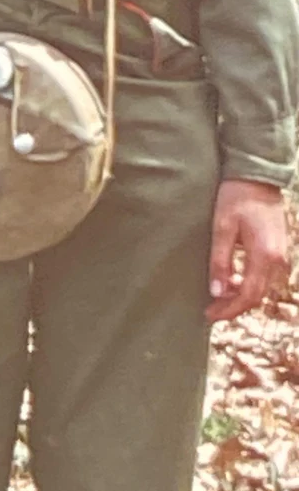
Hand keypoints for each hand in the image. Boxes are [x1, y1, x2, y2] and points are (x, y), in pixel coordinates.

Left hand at [206, 179, 289, 322]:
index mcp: (265, 256)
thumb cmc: (236, 197)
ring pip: (261, 287)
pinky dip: (248, 282)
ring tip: (218, 295)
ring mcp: (281, 255)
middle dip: (234, 306)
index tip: (210, 314)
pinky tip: (232, 278)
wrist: (257, 176)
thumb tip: (217, 292)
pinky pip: (264, 275)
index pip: (249, 296)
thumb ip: (220, 261)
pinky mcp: (278, 249)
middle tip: (211, 308)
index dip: (229, 310)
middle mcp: (278, 260)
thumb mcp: (222, 227)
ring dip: (241, 295)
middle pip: (257, 295)